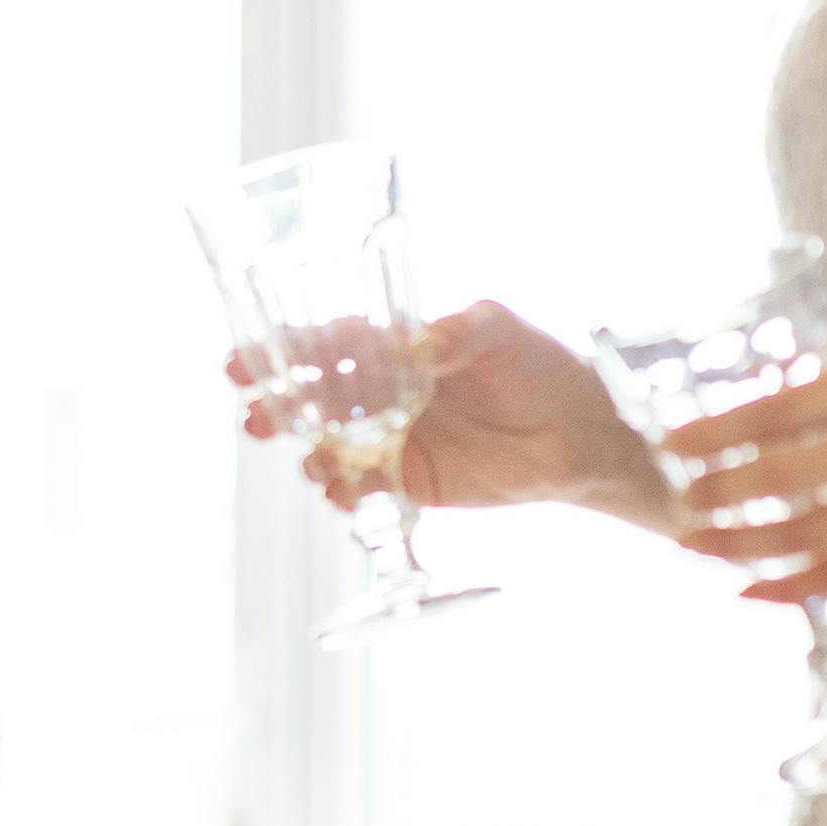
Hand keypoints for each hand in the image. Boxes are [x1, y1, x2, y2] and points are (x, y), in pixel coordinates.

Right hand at [236, 301, 659, 523]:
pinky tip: (341, 492)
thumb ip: (450, 335)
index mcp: (394, 346)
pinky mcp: (414, 482)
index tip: (243, 360)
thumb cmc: (538, 363)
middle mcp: (384, 393)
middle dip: (279, 409)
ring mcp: (395, 439)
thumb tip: (411, 343)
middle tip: (257, 418)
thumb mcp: (496, 331)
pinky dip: (348, 494)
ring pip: (332, 448)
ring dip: (310, 454)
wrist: (583, 429)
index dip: (282, 352)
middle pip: (314, 401)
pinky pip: (367, 491)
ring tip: (309, 459)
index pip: (325, 345)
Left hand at [667, 325, 826, 602]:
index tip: (672, 444)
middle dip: (721, 492)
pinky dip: (796, 586)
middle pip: (789, 478)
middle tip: (677, 498)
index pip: (784, 408)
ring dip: (743, 546)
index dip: (719, 430)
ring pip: (811, 536)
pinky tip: (751, 590)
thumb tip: (768, 390)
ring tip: (693, 544)